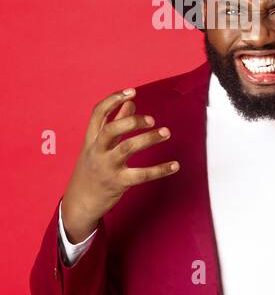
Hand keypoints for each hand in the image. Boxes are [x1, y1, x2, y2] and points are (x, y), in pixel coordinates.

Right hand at [60, 88, 178, 242]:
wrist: (79, 202)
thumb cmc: (92, 169)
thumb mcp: (98, 146)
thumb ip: (114, 123)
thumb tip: (131, 103)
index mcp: (91, 139)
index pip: (98, 114)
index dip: (113, 100)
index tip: (132, 91)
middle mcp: (97, 151)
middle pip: (111, 130)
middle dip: (131, 121)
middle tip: (151, 119)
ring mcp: (107, 167)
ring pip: (127, 148)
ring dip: (149, 139)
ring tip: (166, 132)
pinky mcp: (118, 183)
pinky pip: (142, 175)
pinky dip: (160, 170)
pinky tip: (175, 165)